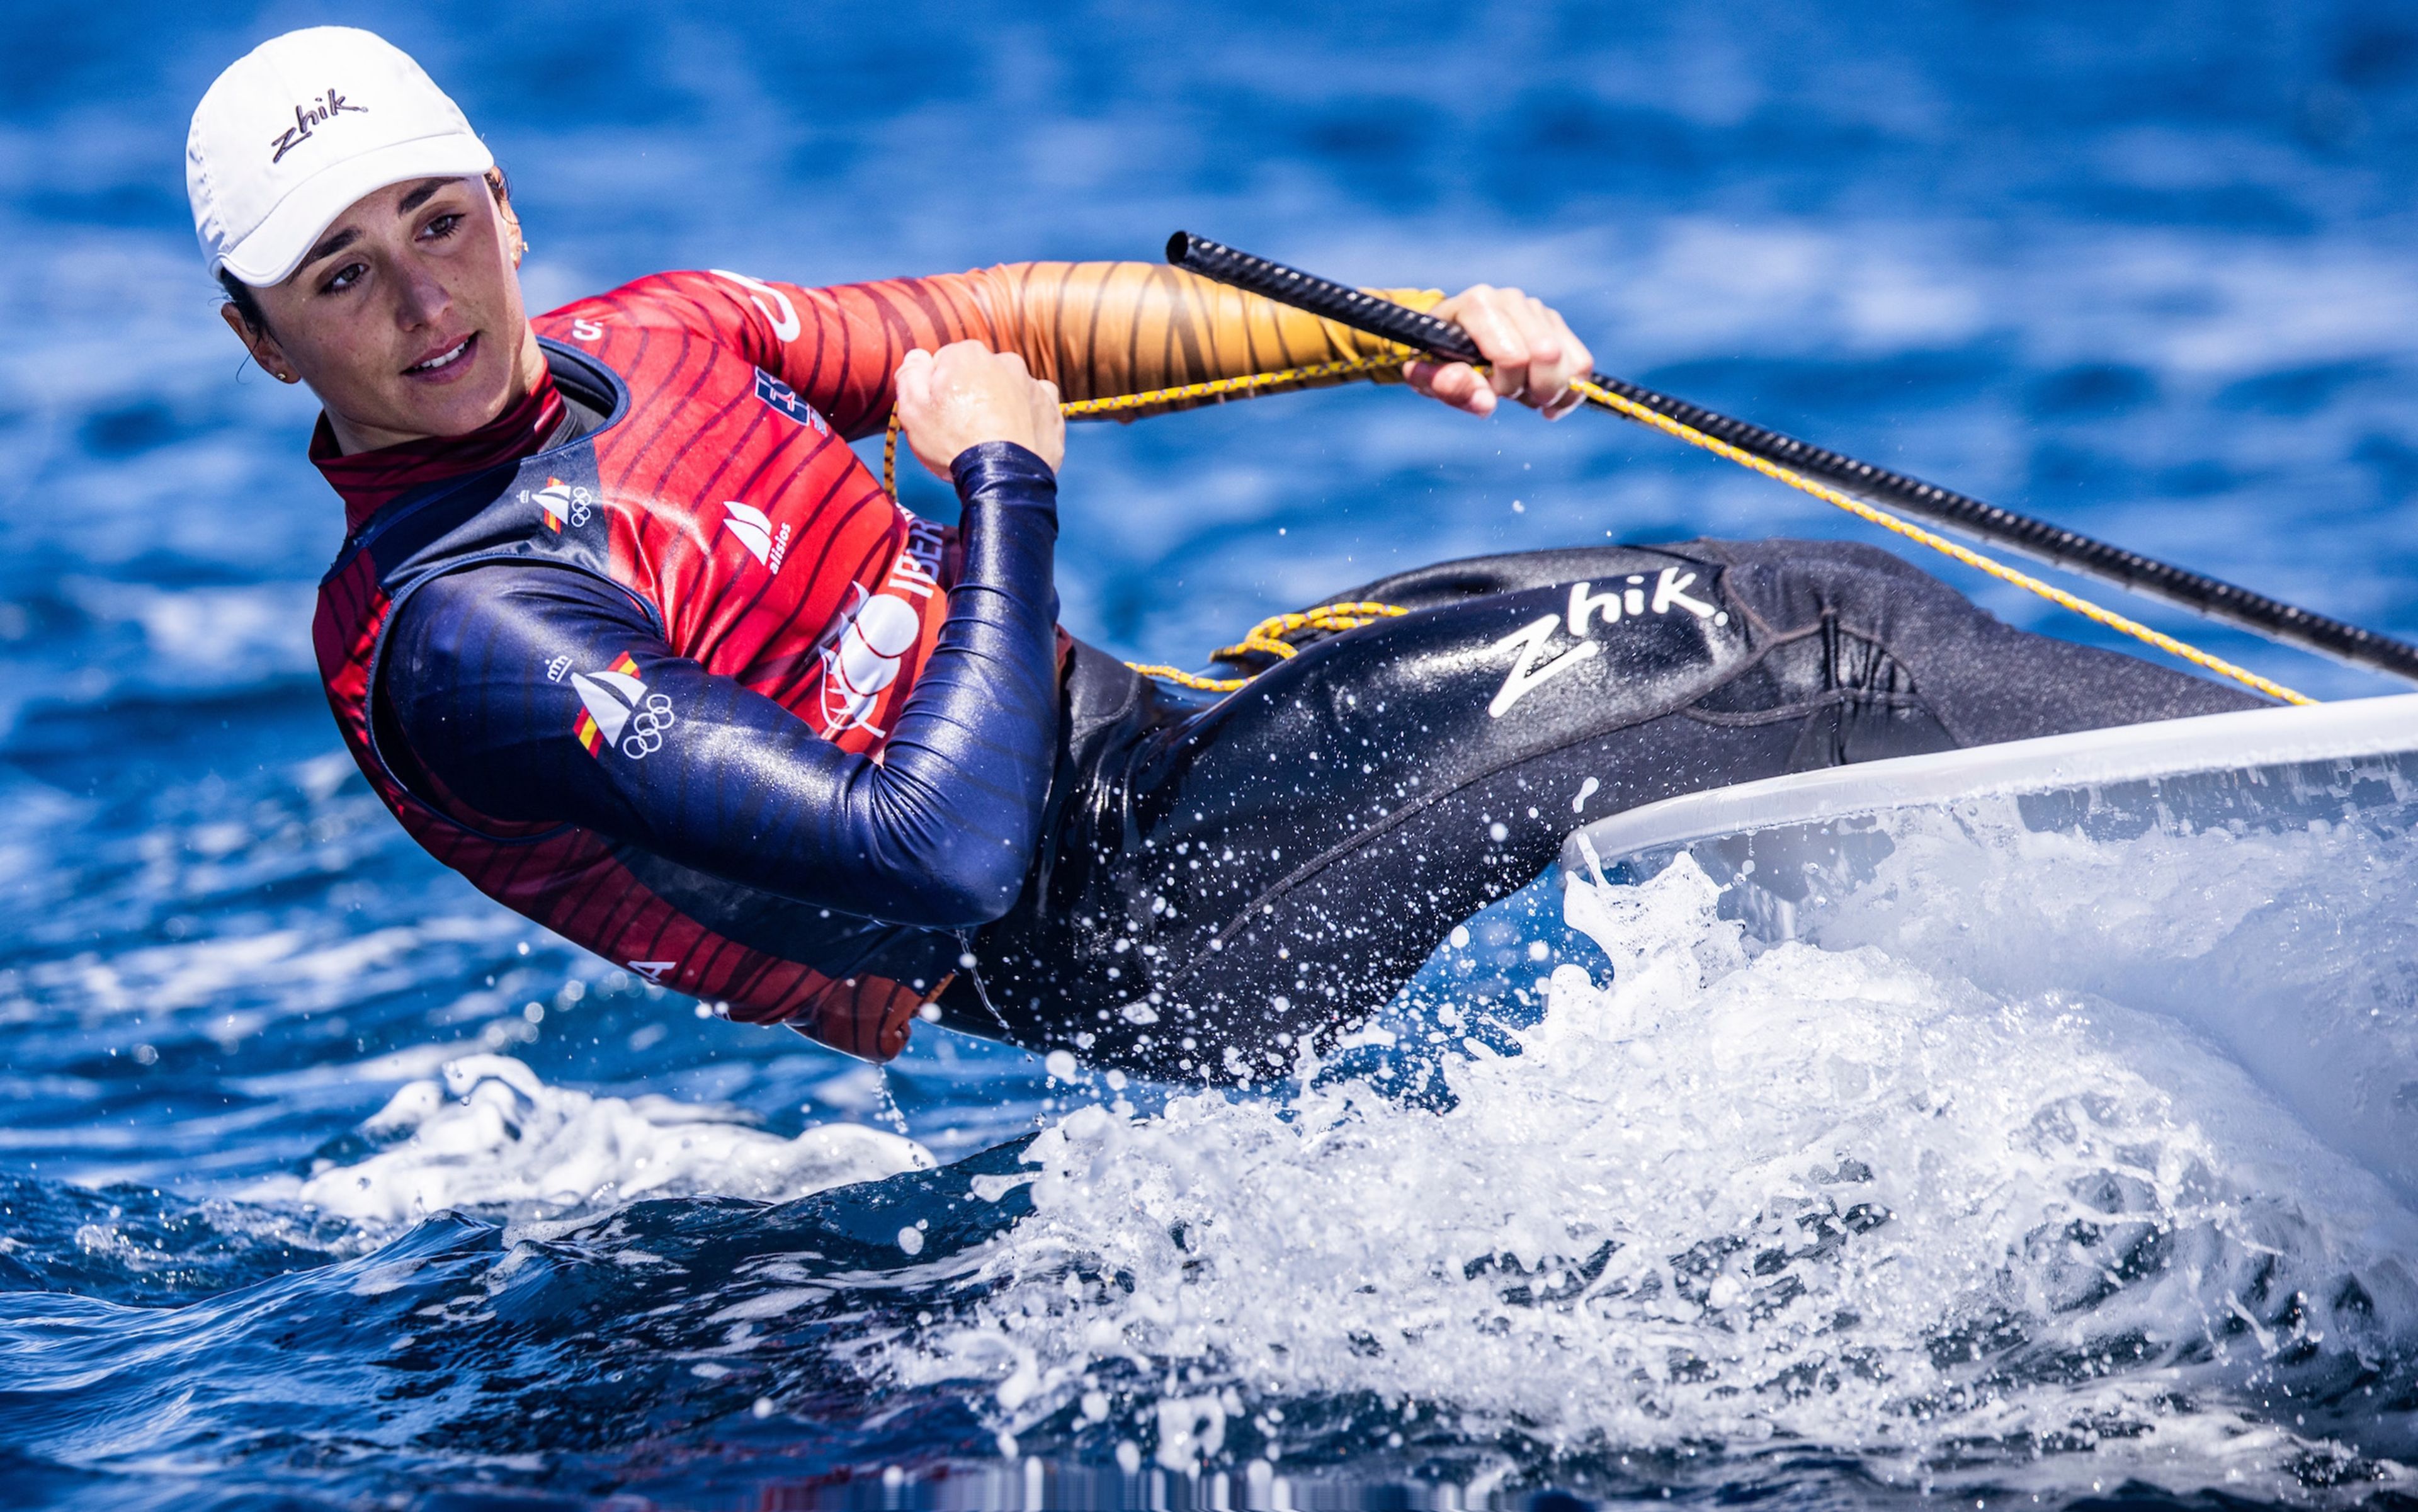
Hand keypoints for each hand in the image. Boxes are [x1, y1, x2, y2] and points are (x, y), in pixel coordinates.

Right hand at [894, 341, 1065, 476]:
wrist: (1004, 479)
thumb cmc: (954, 443)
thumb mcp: (913, 410)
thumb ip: (910, 375)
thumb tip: (917, 357)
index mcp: (968, 355)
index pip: (945, 364)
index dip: (937, 390)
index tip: (939, 414)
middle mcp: (1006, 361)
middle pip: (979, 374)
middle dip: (970, 394)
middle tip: (963, 429)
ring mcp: (1033, 385)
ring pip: (1009, 390)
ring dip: (1000, 405)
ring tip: (990, 438)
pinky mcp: (1051, 409)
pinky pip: (1035, 406)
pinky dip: (1026, 417)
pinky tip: (1015, 437)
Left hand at [1406, 285, 1593, 420]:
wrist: (1448, 342)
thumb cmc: (1436, 359)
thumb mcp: (1429, 377)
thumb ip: (1449, 386)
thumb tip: (1486, 403)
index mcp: (1479, 304)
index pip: (1513, 356)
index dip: (1505, 385)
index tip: (1488, 389)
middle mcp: (1511, 299)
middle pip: (1548, 355)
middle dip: (1534, 390)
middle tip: (1511, 395)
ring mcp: (1536, 309)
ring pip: (1570, 362)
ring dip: (1551, 391)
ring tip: (1524, 392)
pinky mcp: (1554, 323)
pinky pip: (1582, 363)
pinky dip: (1571, 390)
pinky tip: (1548, 397)